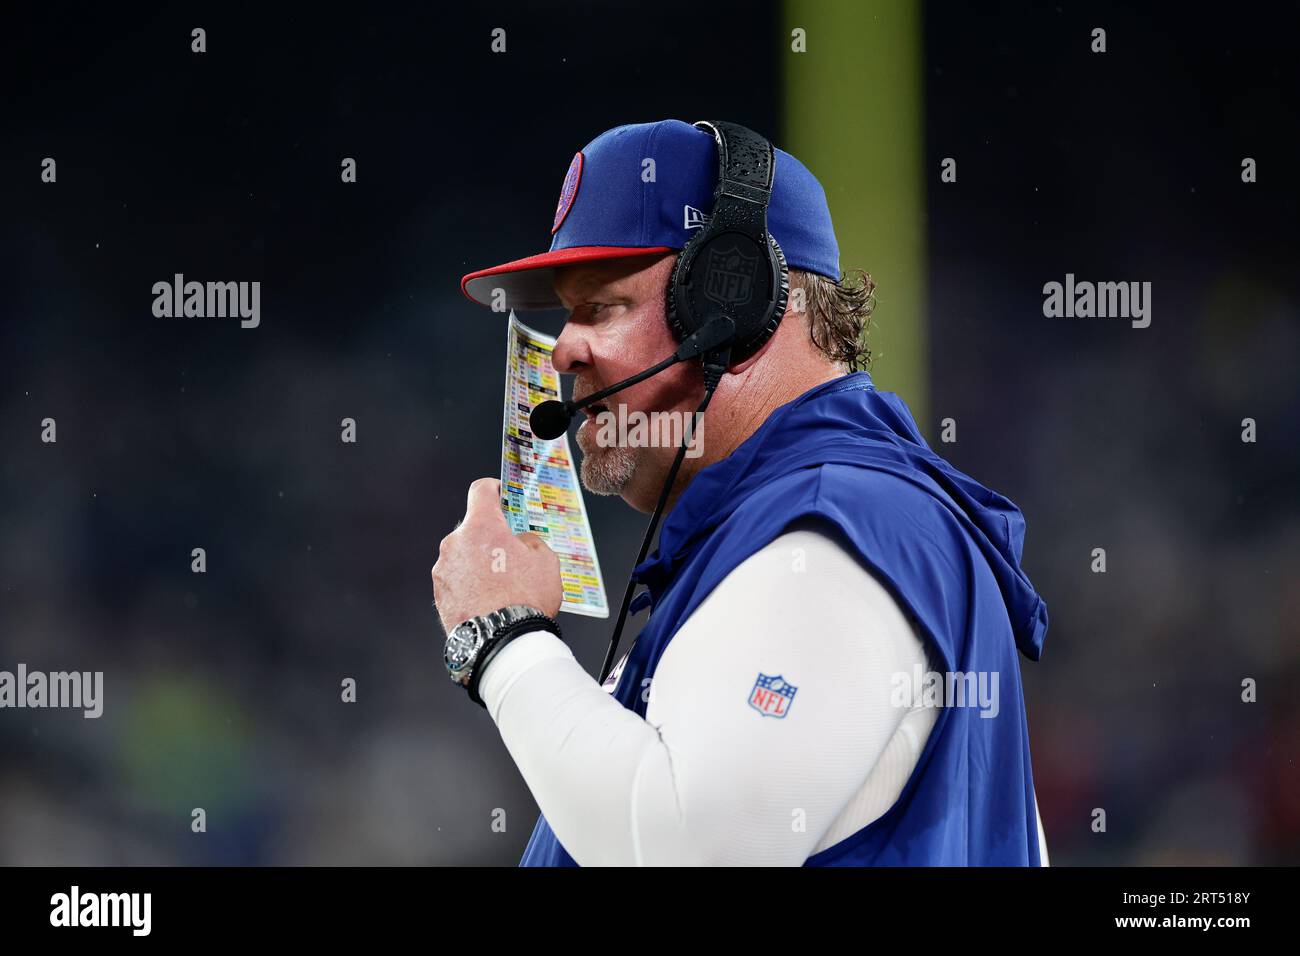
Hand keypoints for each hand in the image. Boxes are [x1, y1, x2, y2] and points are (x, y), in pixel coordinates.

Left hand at [431, 478, 562, 632]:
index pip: (481, 490)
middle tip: (510, 555)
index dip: (493, 489)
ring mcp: (444, 569)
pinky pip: (455, 579)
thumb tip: (521, 542)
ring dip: (478, 563)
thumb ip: (531, 542)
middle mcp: (456, 542)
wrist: (500, 642)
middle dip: (490, 538)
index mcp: (482, 526)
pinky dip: (469, 584)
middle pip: (473, 528)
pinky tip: (487, 600)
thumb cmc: (524, 599)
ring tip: (500, 586)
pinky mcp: (439, 593)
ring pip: (463, 556)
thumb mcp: (546, 562)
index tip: (499, 494)